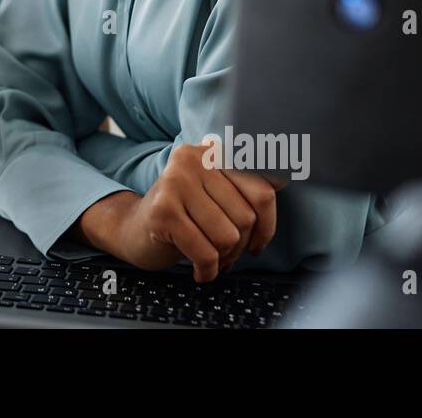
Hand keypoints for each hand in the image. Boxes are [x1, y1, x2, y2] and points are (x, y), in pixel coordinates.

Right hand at [77, 141, 282, 281]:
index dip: (267, 224)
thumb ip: (249, 185)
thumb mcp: (218, 195)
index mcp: (212, 151)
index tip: (257, 241)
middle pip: (246, 217)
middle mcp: (194, 158)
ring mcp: (176, 181)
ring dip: (223, 258)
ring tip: (209, 257)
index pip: (263, 189)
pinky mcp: (164, 210)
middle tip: (224, 253)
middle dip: (239, 246)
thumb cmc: (184, 216)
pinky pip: (206, 252)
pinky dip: (207, 270)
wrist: (134, 230)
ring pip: (228, 236)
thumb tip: (287, 173)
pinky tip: (199, 269)